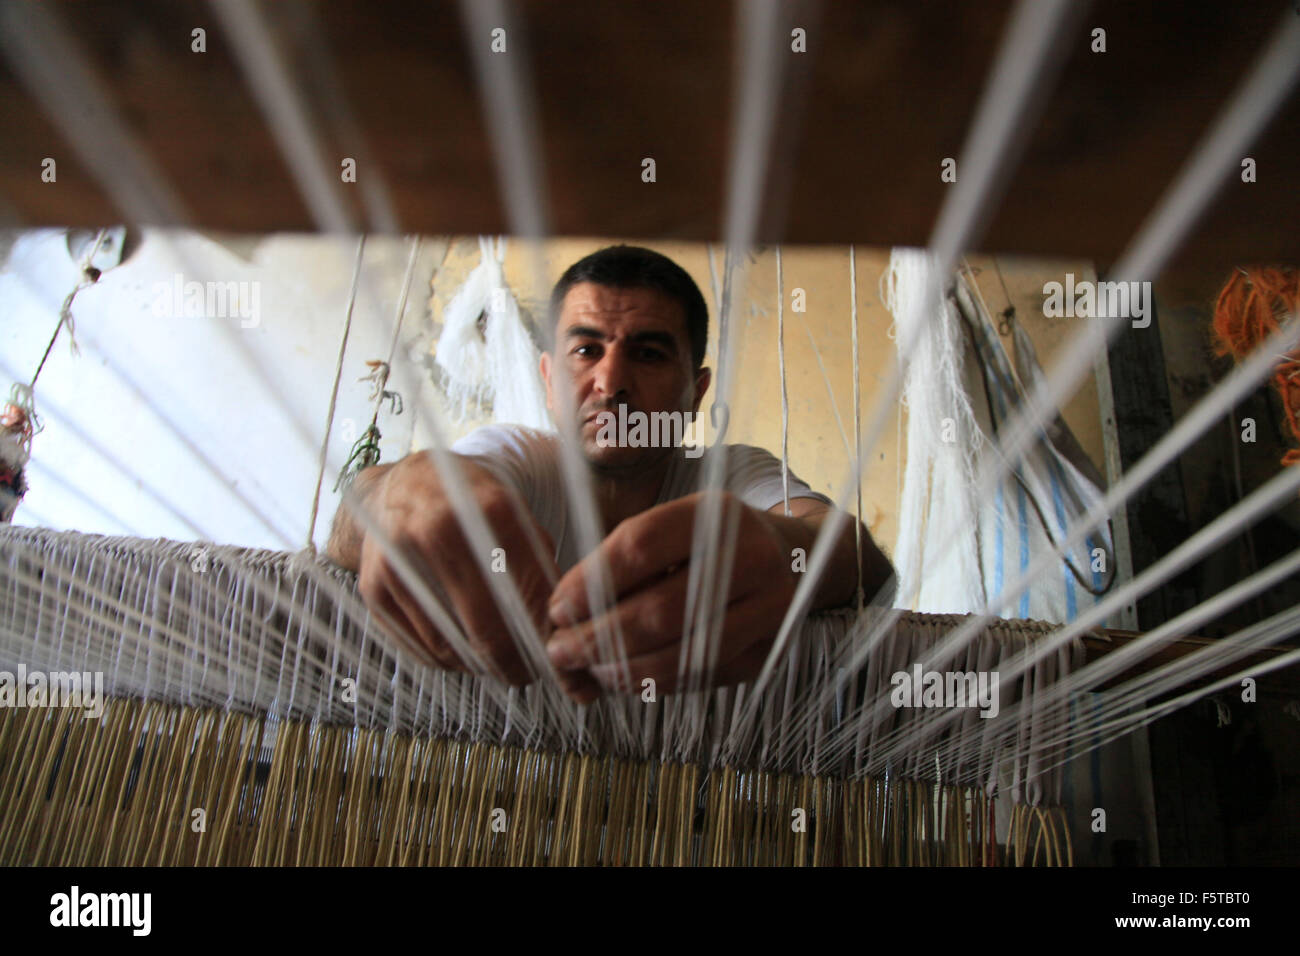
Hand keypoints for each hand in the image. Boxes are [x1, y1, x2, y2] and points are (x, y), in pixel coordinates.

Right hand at [354, 451, 564, 686]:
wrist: (398, 486)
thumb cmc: (468, 503)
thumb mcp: (513, 512)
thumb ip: (538, 562)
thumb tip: (560, 627)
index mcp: (485, 509)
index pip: (526, 594)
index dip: (544, 636)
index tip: (558, 660)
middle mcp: (436, 531)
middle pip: (486, 629)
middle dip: (515, 663)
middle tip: (529, 673)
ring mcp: (398, 562)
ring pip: (451, 648)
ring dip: (482, 666)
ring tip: (500, 663)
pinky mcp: (373, 589)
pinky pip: (420, 649)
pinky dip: (449, 661)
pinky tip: (465, 652)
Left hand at [545, 490, 797, 696]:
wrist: (789, 557)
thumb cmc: (711, 539)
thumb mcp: (675, 523)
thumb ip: (624, 556)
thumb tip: (567, 609)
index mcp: (717, 514)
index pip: (641, 547)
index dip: (591, 582)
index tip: (559, 607)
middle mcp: (751, 558)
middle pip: (659, 611)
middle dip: (599, 637)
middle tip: (561, 649)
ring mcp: (768, 610)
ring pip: (680, 655)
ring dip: (623, 669)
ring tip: (589, 668)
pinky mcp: (767, 652)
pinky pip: (699, 677)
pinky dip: (654, 683)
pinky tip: (625, 678)